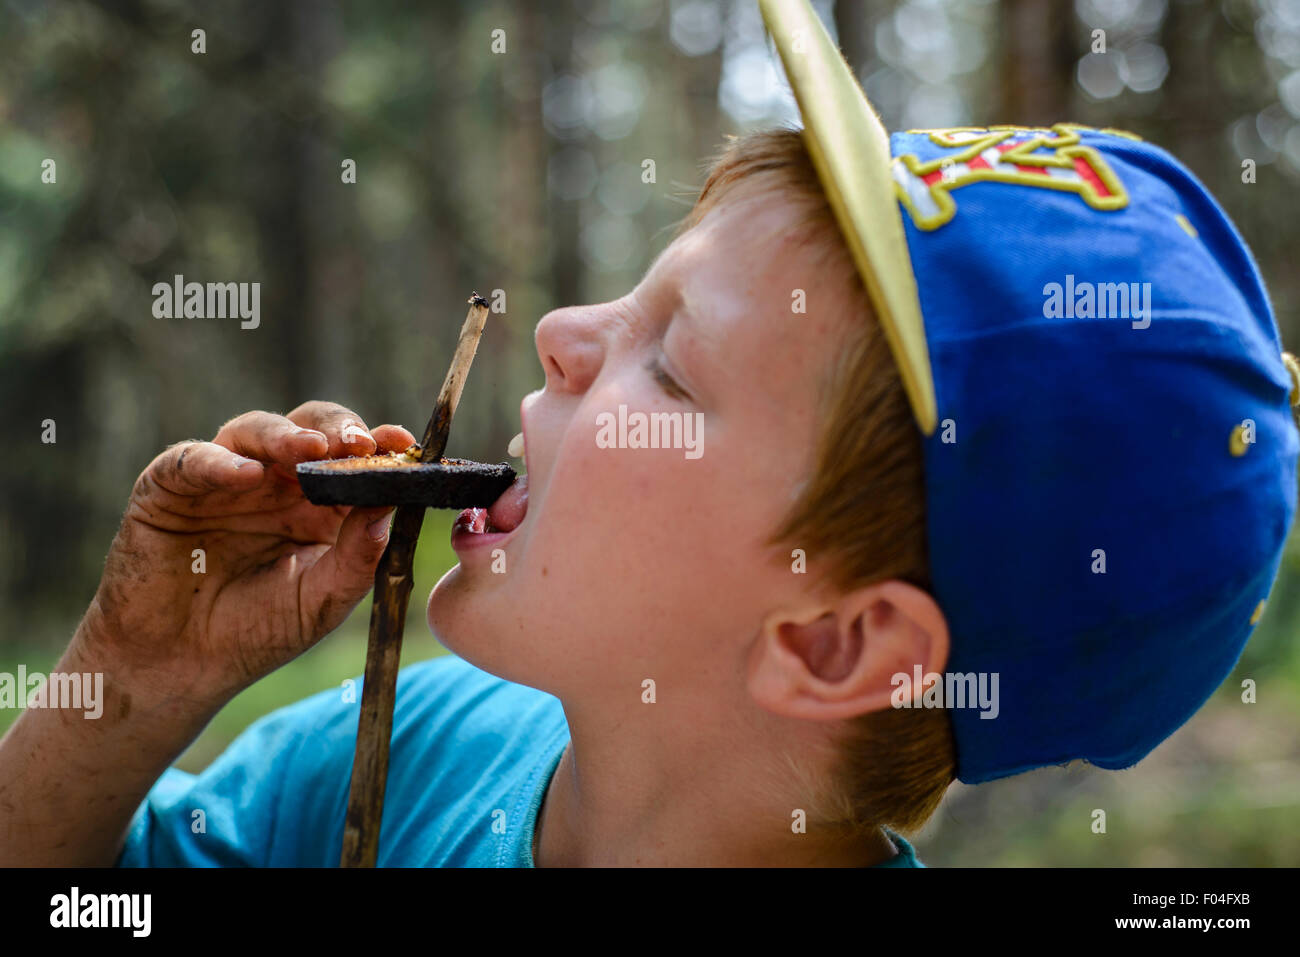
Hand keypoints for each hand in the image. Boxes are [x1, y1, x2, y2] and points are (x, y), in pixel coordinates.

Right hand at [82, 401, 415, 712]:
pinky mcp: (169, 486)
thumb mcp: (320, 601)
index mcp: (318, 504)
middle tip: (358, 444)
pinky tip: (247, 475)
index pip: (353, 460)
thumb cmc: (256, 632)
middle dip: (336, 429)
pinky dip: (220, 462)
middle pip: (309, 430)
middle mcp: (274, 481)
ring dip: (284, 436)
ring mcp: (223, 478)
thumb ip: (356, 559)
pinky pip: (193, 460)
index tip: (404, 444)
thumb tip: (388, 509)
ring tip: (309, 449)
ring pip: (255, 431)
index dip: (380, 448)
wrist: (180, 666)